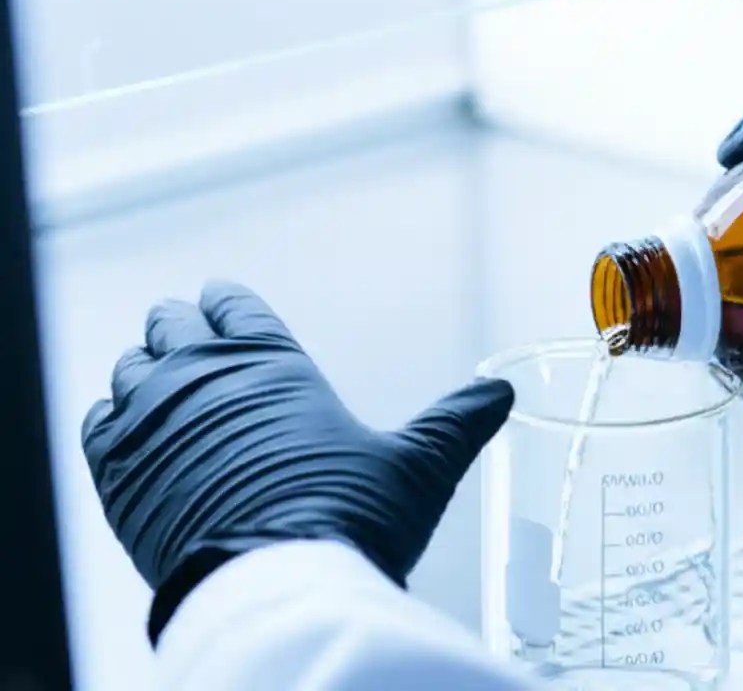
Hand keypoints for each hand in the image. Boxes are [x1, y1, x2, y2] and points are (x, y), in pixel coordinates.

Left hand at [81, 281, 512, 638]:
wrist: (278, 586)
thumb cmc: (349, 520)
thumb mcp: (419, 465)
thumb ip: (456, 422)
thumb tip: (500, 394)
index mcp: (272, 366)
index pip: (234, 305)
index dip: (227, 299)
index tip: (221, 298)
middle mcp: (204, 380)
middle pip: (171, 324)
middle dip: (181, 323)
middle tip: (188, 329)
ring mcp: (154, 423)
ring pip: (130, 366)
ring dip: (145, 365)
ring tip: (157, 375)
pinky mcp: (119, 473)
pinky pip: (98, 420)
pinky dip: (112, 414)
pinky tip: (126, 424)